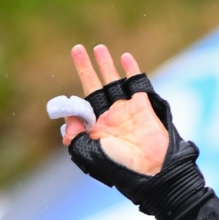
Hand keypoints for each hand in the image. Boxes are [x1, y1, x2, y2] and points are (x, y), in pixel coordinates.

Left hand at [58, 43, 209, 219]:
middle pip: (95, 86)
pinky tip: (125, 57)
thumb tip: (68, 118)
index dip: (73, 101)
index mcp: (95, 130)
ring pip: (114, 81)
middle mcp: (109, 117)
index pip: (81, 107)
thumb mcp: (91, 154)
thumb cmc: (120, 167)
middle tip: (77, 48)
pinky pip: (136, 84)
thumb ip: (76, 137)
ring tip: (98, 48)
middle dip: (86, 67)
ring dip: (106, 64)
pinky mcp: (144, 106)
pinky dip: (131, 70)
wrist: (152, 171)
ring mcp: (127, 110)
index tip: (67, 98)